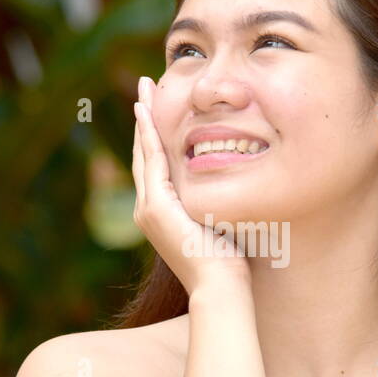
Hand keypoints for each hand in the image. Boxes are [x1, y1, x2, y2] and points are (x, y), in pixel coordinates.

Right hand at [131, 76, 250, 295]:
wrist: (221, 287)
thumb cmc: (228, 265)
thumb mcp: (221, 224)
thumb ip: (218, 204)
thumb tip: (234, 189)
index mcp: (163, 214)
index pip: (156, 166)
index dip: (156, 136)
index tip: (158, 109)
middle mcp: (148, 210)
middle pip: (144, 155)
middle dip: (144, 120)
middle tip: (145, 88)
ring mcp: (149, 209)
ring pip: (144, 153)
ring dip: (143, 119)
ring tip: (144, 90)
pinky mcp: (156, 208)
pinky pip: (151, 161)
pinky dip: (147, 135)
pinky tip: (146, 112)